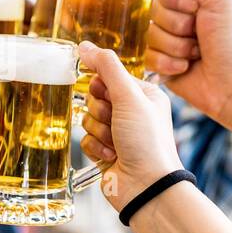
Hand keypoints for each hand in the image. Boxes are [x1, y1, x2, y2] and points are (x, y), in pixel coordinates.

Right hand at [78, 42, 181, 211]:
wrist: (146, 187)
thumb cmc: (147, 142)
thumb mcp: (129, 97)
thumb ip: (106, 67)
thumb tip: (84, 46)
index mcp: (144, 95)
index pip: (110, 75)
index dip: (103, 86)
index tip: (109, 96)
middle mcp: (132, 112)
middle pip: (95, 96)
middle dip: (101, 111)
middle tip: (116, 123)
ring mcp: (119, 133)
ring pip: (88, 118)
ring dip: (98, 130)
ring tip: (116, 142)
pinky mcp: (106, 151)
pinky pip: (85, 139)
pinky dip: (95, 147)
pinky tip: (110, 156)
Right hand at [145, 0, 231, 124]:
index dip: (176, 0)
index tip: (197, 10)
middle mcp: (178, 19)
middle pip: (152, 10)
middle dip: (177, 25)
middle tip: (199, 36)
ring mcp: (168, 43)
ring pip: (148, 34)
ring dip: (175, 46)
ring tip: (196, 54)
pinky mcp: (160, 66)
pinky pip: (147, 56)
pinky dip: (168, 63)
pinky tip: (187, 68)